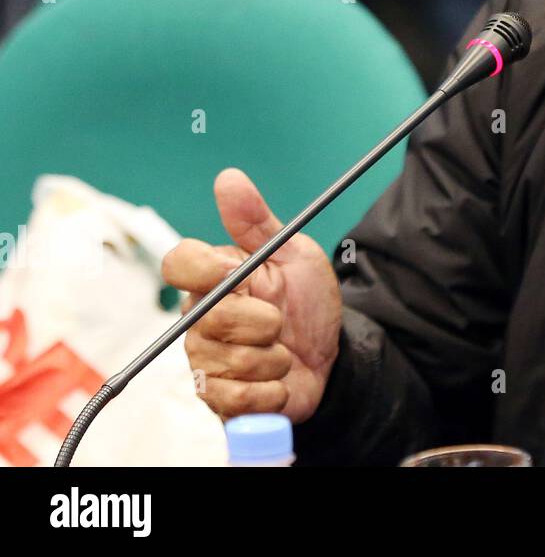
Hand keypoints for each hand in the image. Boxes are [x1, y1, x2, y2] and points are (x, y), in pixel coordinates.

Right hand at [161, 168, 342, 423]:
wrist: (333, 356)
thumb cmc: (308, 304)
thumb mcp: (295, 256)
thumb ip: (258, 223)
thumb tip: (228, 178)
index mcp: (214, 278)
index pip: (178, 263)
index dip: (205, 269)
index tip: (238, 273)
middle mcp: (199, 318)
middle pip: (210, 318)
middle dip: (263, 322)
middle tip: (280, 322)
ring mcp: (204, 360)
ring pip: (228, 361)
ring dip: (272, 359)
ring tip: (282, 351)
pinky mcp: (216, 399)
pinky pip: (236, 398)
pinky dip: (270, 391)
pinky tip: (277, 381)